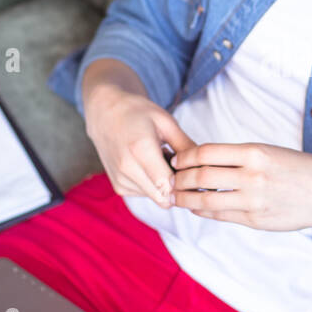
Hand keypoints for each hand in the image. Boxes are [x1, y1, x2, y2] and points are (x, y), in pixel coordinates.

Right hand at [84, 86, 196, 209]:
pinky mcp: (118, 187)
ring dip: (165, 186)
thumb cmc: (138, 114)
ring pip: (157, 198)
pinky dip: (154, 185)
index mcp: (140, 149)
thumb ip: (186, 147)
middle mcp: (127, 168)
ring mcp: (121, 180)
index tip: (194, 172)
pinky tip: (151, 166)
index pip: (169, 185)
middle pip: (164, 198)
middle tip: (182, 167)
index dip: (186, 183)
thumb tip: (206, 169)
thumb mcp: (166, 122)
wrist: (105, 113)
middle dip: (179, 187)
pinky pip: (146, 195)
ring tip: (163, 161)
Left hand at [167, 141, 311, 231]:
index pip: (207, 152)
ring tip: (177, 196)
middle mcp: (253, 176)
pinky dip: (203, 211)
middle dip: (179, 179)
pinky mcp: (256, 220)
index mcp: (256, 153)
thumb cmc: (298, 169)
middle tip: (170, 179)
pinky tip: (197, 207)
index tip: (177, 160)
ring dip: (186, 199)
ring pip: (206, 201)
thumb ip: (239, 157)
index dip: (185, 157)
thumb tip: (203, 162)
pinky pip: (221, 216)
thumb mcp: (270, 152)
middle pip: (201, 177)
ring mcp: (254, 201)